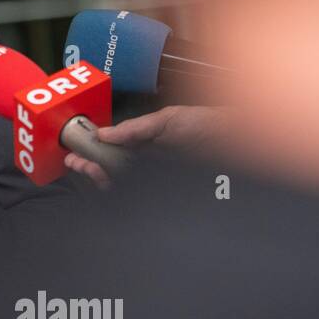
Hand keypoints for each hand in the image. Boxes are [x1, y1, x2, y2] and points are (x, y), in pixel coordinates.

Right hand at [63, 105, 230, 187]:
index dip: (93, 150)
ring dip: (99, 177)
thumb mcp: (169, 119)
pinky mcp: (165, 195)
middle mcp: (150, 163)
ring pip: (120, 184)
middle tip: (76, 162)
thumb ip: (136, 128)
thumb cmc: (211, 126)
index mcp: (149, 143)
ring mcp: (157, 181)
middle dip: (90, 165)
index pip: (112, 149)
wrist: (241, 142)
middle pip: (111, 168)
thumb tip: (104, 134)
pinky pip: (138, 198)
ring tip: (88, 169)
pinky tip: (108, 184)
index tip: (77, 149)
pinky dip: (120, 194)